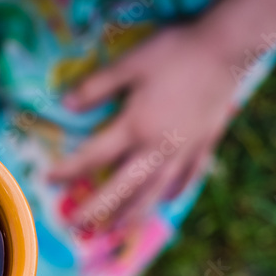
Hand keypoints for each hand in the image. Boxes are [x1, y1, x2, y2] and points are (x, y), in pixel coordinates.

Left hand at [47, 23, 241, 232]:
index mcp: (135, 128)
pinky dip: (176, 191)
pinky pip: (188, 176)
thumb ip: (96, 87)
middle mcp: (158, 148)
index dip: (68, 171)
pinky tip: (168, 201)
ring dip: (134, 213)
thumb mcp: (129, 64)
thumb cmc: (174, 52)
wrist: (229, 47)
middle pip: (123, 188)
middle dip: (97, 209)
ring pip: (155, 192)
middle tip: (76, 226)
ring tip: (118, 229)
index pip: (93, 157)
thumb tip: (65, 106)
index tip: (47, 180)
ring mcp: (185, 149)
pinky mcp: (206, 143)